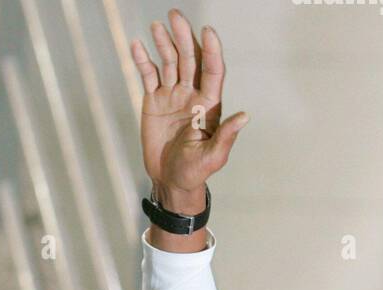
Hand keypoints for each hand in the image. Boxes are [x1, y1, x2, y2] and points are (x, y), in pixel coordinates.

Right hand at [130, 9, 246, 213]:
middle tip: (175, 16)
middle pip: (189, 59)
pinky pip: (149, 75)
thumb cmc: (195, 172)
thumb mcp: (213, 157)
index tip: (207, 31)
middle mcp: (191, 93)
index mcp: (209, 104)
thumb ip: (227, 136)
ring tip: (157, 26)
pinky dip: (143, 60)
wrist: (170, 180)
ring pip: (169, 62)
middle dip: (183, 37)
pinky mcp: (154, 101)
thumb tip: (245, 116)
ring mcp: (172, 95)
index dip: (211, 51)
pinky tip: (137, 45)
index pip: (212, 70)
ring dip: (164, 43)